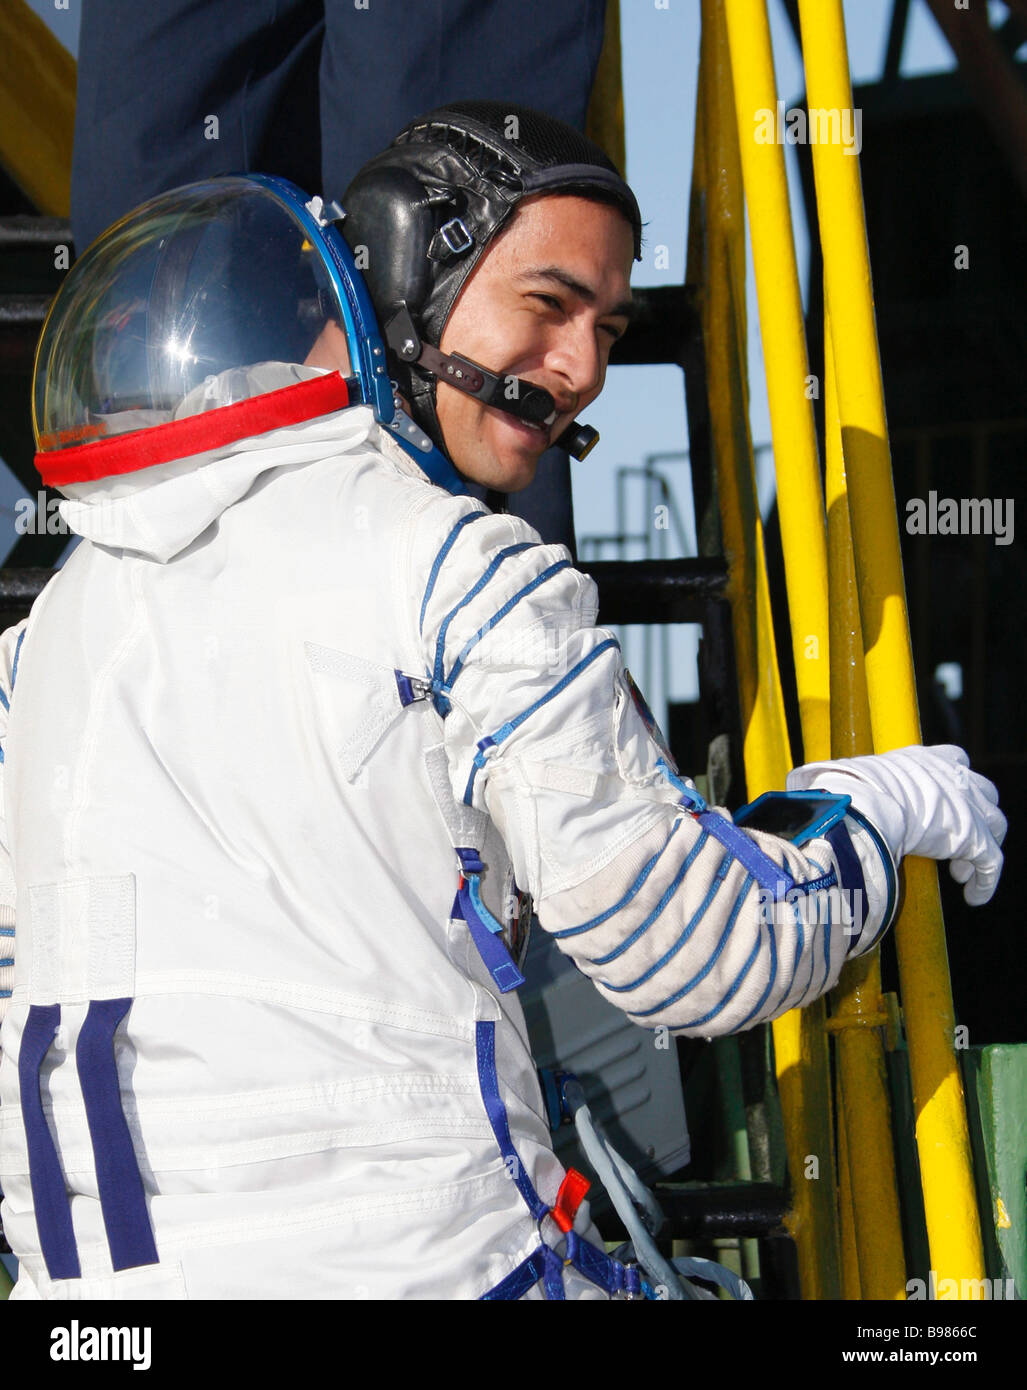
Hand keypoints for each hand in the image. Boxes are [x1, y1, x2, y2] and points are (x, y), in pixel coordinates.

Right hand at [787, 744, 1005, 905]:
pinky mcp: (976, 838)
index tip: (936, 803)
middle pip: (982, 791)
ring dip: (980, 848)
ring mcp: (968, 806)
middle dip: (973, 813)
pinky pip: (991, 864)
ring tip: (957, 870)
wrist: (863, 807)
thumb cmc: (844, 790)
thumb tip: (796, 782)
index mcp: (922, 759)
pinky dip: (984, 882)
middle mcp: (952, 777)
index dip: (949, 782)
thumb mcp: (838, 776)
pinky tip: (973, 896)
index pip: (952, 759)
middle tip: (950, 840)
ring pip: (994, 826)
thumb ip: (826, 779)